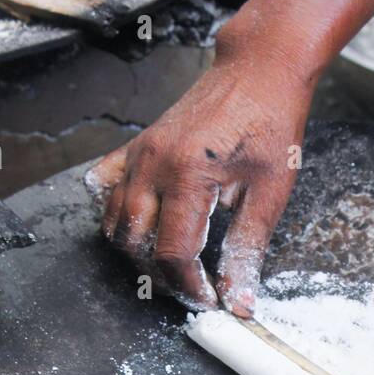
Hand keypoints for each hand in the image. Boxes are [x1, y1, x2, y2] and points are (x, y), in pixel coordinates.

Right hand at [84, 56, 311, 315]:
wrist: (258, 72)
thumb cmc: (270, 126)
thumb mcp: (269, 195)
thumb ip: (246, 252)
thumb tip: (238, 302)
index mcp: (188, 177)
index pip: (174, 254)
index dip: (191, 288)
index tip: (211, 301)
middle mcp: (153, 165)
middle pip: (136, 244)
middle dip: (163, 277)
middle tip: (194, 286)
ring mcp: (138, 154)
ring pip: (114, 222)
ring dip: (138, 252)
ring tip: (173, 264)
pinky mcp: (134, 147)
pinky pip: (103, 188)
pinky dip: (114, 214)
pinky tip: (142, 224)